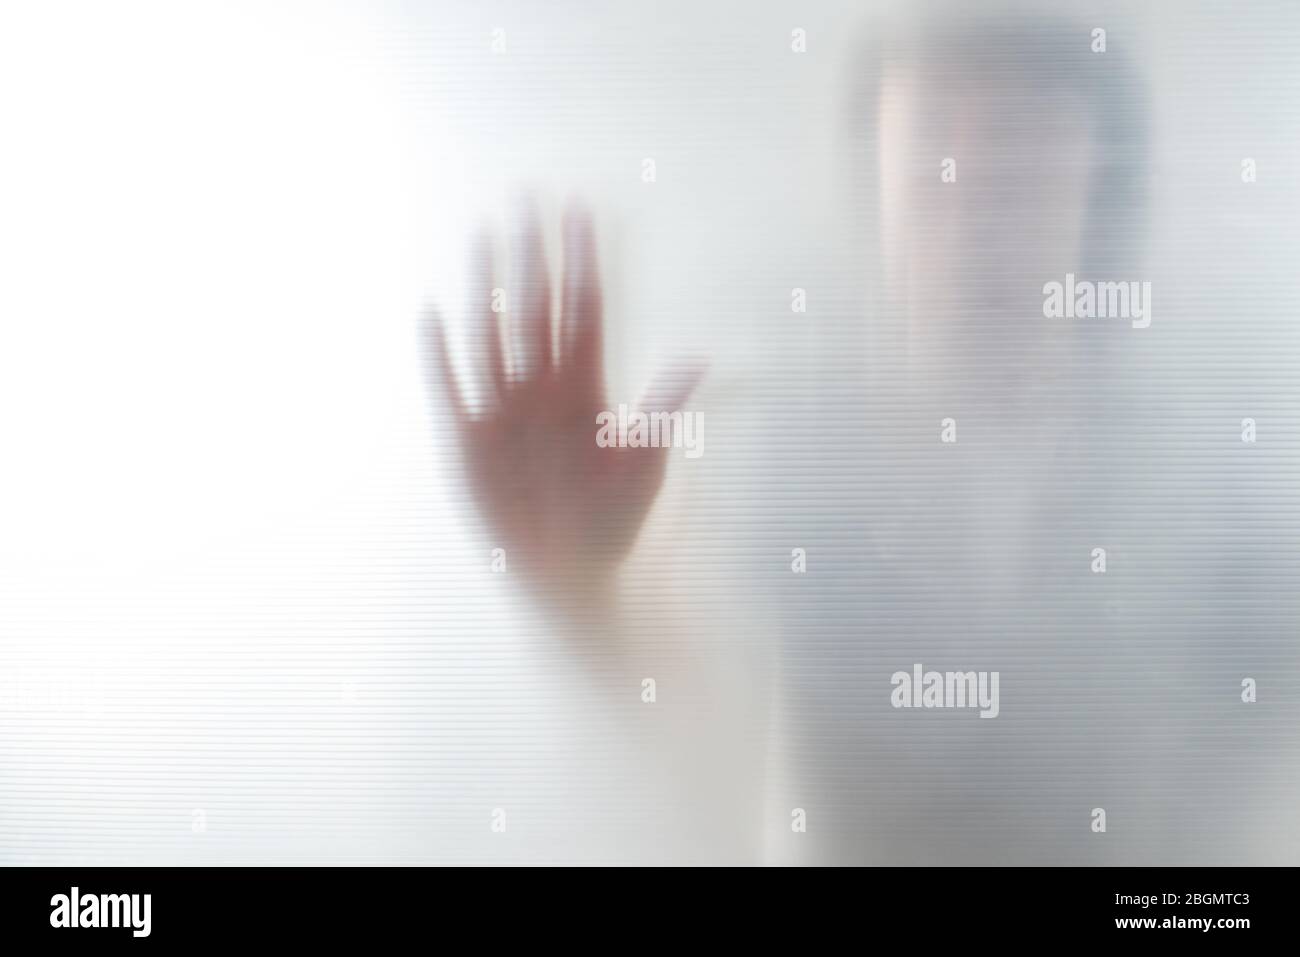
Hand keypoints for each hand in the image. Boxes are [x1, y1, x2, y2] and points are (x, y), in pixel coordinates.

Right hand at [424, 202, 702, 603]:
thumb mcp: (644, 465)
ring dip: (488, 287)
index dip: (581, 261)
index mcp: (587, 388)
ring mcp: (504, 410)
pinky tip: (433, 313)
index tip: (580, 212)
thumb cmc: (612, 520)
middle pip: (535, 307)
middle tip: (528, 198)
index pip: (582, 310)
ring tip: (485, 234)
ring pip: (492, 334)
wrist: (569, 573)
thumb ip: (662, 410)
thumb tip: (698, 356)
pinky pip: (451, 388)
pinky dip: (440, 355)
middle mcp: (543, 388)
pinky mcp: (469, 441)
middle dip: (533, 254)